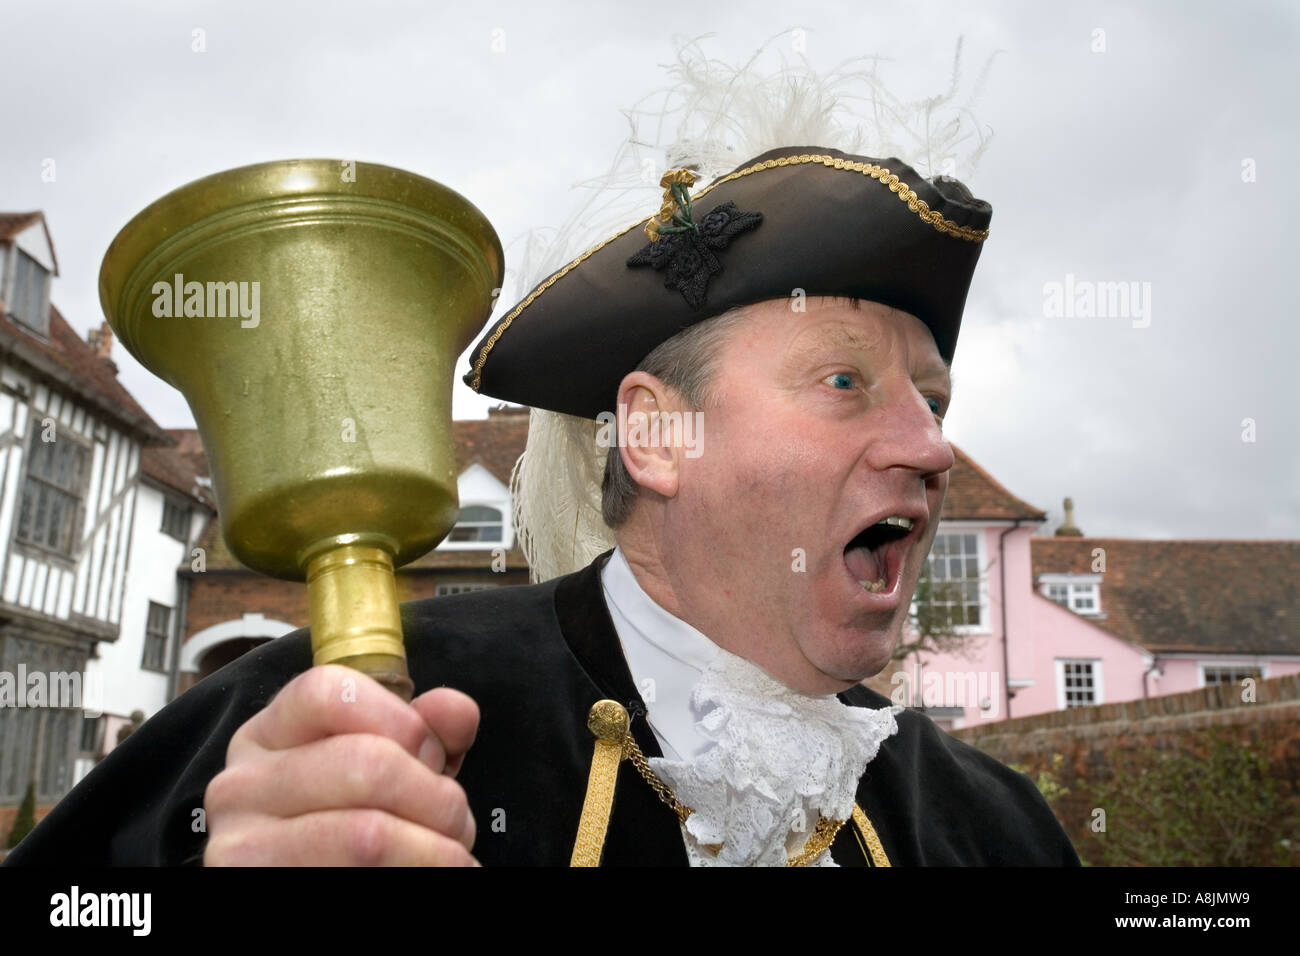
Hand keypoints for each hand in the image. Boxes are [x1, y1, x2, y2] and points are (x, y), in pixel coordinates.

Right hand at [203, 665, 479, 865]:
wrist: (321, 886)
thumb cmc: (351, 825)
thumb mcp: (386, 766)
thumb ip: (421, 732)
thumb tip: (456, 710)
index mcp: (268, 736)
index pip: (330, 692)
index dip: (403, 721)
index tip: (434, 758)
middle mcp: (241, 786)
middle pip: (364, 764)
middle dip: (438, 797)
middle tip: (458, 824)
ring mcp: (243, 847)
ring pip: (367, 835)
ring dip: (436, 850)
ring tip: (452, 858)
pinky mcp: (256, 888)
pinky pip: (359, 877)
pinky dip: (416, 874)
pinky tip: (427, 874)